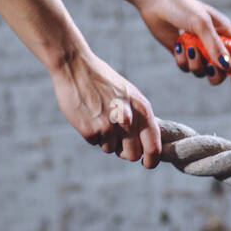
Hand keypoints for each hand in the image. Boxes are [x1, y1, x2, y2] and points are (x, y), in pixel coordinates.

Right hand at [50, 47, 162, 166]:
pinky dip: (91, 134)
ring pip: (111, 150)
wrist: (76, 67)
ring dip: (105, 139)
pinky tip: (88, 115)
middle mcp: (129, 120)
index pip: (154, 146)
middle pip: (133, 155)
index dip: (152, 159)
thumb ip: (138, 116)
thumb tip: (146, 141)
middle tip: (117, 140)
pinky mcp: (90, 131)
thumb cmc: (103, 80)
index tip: (146, 163)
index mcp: (142, 109)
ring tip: (99, 117)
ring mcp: (109, 126)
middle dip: (125, 152)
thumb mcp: (129, 94)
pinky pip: (94, 143)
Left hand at [137, 0, 230, 84]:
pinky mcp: (182, 54)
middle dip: (216, 73)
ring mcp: (198, 49)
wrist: (156, 2)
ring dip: (195, 65)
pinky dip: (182, 61)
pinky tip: (178, 45)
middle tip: (209, 68)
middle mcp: (213, 43)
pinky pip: (186, 68)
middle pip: (222, 70)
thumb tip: (227, 66)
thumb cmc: (183, 7)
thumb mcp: (202, 24)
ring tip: (188, 49)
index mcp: (224, 32)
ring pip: (202, 71)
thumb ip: (215, 46)